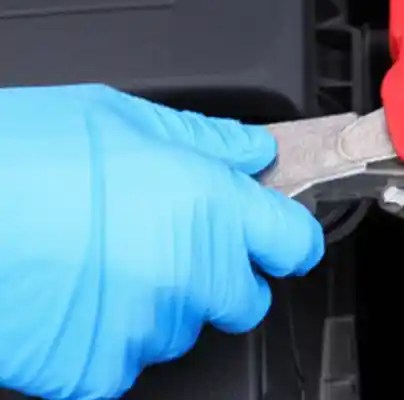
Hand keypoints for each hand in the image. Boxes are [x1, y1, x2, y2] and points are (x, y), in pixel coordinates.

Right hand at [0, 85, 322, 399]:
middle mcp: (189, 270)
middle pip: (243, 297)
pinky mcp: (97, 370)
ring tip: (96, 262)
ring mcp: (145, 327)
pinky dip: (104, 340)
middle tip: (160, 242)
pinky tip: (70, 299)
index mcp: (207, 204)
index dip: (284, 238)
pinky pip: (123, 363)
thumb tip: (250, 151)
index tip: (271, 236)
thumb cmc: (14, 157)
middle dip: (217, 275)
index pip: (293, 243)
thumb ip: (200, 140)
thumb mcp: (115, 117)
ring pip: (181, 329)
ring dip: (158, 305)